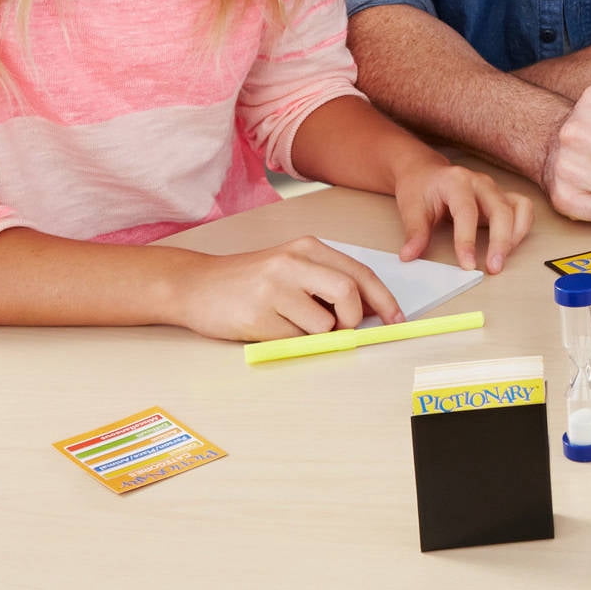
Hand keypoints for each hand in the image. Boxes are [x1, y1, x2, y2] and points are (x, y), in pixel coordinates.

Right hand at [172, 237, 404, 341]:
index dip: (383, 299)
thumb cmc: (249, 280)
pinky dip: (293, 342)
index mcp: (307, 247)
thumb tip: (369, 311)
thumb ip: (326, 281)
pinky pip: (295, 340)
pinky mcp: (258, 316)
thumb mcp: (291, 267)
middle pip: (349, 292)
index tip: (395, 319)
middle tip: (342, 329)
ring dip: (318, 335)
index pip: (360, 273)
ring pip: (324, 324)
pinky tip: (271, 328)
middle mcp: (293, 262)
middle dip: (354, 319)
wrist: (195, 285)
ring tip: (293, 325)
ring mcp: (274, 288)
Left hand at [392, 152, 534, 272]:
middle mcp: (481, 182)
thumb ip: (415, 232)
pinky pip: (523, 209)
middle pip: (500, 209)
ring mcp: (494, 189)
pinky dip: (522, 228)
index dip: (467, 239)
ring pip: (519, 208)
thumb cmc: (420, 187)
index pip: (466, 211)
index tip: (467, 264)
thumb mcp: (411, 207)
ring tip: (502, 258)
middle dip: (500, 241)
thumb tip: (409, 255)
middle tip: (494, 267)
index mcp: (456, 181)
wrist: (426, 172)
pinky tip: (510, 245)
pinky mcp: (502, 198)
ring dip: (515, 235)